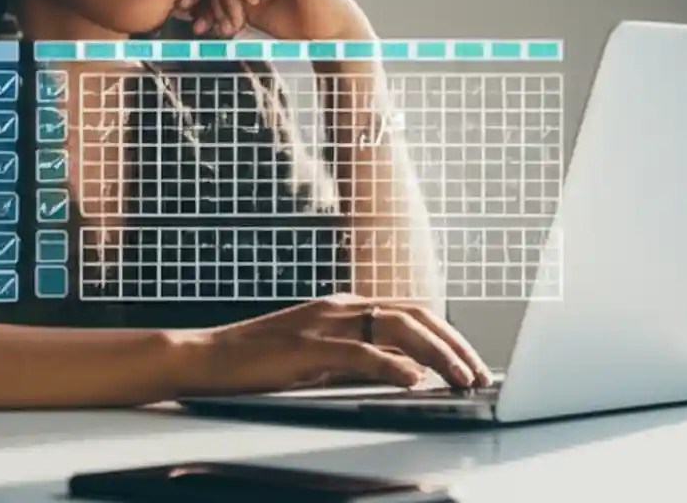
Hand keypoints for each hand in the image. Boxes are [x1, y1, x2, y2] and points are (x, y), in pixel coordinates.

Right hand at [181, 294, 492, 395]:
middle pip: (414, 315)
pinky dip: (392, 365)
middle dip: (454, 344)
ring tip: (460, 378)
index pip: (411, 311)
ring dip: (436, 355)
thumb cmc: (259, 360)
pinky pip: (360, 352)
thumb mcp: (318, 356)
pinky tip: (415, 380)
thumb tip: (405, 373)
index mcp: (344, 306)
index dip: (448, 335)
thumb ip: (357, 358)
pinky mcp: (307, 347)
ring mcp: (324, 323)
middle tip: (480, 373)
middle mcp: (340, 307)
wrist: (207, 358)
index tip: (472, 361)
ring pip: (397, 328)